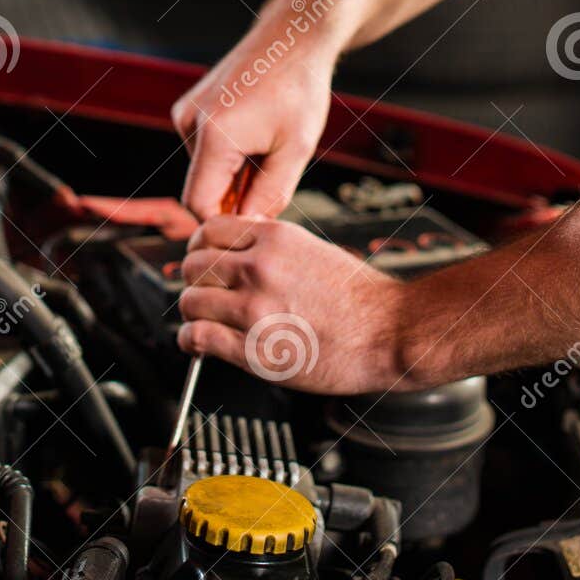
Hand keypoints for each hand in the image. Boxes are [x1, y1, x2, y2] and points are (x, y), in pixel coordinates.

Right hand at [171, 0, 341, 219]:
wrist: (291, 37)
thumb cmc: (298, 89)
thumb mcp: (296, 149)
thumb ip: (270, 195)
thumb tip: (248, 227)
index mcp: (214, 135)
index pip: (200, 205)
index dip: (226, 223)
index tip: (256, 222)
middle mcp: (190, 122)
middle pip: (201, 188)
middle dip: (233, 197)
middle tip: (273, 179)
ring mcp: (186, 112)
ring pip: (203, 170)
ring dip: (232, 175)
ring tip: (268, 151)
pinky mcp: (189, 106)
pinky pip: (202, 149)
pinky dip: (227, 156)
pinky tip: (255, 138)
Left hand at [178, 215, 410, 395]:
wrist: (389, 332)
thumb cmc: (358, 297)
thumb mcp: (310, 249)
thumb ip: (268, 248)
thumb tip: (233, 254)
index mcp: (274, 238)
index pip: (208, 230)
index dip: (199, 247)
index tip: (201, 260)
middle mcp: (259, 268)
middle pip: (192, 265)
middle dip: (193, 280)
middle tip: (203, 294)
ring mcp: (254, 307)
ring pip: (190, 300)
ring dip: (192, 313)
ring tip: (202, 321)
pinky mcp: (254, 348)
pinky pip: (198, 337)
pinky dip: (190, 342)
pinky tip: (198, 344)